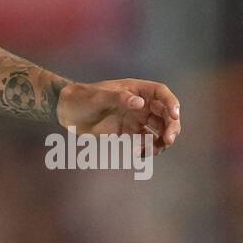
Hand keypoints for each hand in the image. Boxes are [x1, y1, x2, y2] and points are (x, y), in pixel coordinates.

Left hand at [57, 78, 181, 153]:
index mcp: (136, 90)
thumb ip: (119, 98)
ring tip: (152, 151)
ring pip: (158, 130)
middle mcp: (139, 104)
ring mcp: (135, 119)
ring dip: (161, 141)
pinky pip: (144, 142)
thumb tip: (140, 103)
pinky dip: (146, 149)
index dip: (172, 103)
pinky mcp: (128, 133)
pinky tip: (137, 153)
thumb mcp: (98, 97)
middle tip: (167, 140)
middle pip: (165, 114)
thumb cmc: (82, 98)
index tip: (175, 116)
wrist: (67, 112)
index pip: (161, 93)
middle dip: (171, 127)